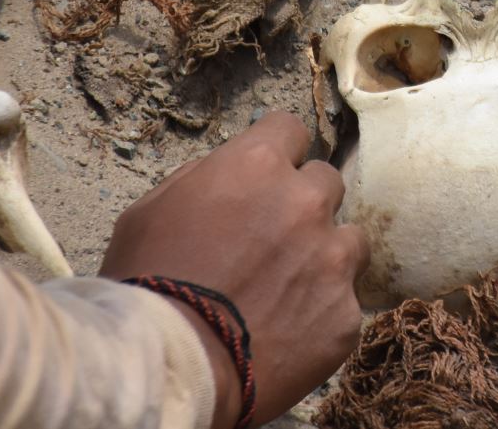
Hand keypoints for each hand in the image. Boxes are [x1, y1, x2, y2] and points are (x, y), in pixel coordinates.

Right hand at [101, 112, 366, 428]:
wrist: (172, 367)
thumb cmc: (148, 286)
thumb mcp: (150, 211)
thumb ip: (201, 179)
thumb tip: (226, 175)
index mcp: (257, 165)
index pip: (290, 129)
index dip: (278, 152)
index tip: (269, 175)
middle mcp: (305, 202)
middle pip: (325, 181)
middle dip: (303, 203)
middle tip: (274, 238)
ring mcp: (332, 259)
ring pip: (349, 239)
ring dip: (324, 255)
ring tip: (289, 287)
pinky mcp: (345, 314)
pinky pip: (345, 302)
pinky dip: (322, 312)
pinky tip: (288, 330)